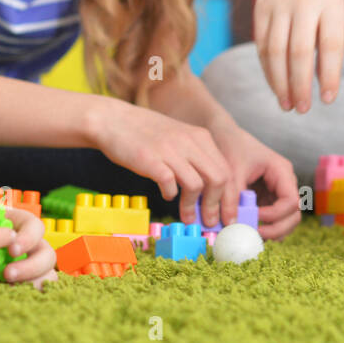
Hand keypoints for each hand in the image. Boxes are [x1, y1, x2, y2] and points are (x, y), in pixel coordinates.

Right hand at [88, 97, 232, 215]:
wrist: (113, 120)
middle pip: (218, 179)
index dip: (230, 197)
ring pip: (197, 185)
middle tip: (210, 221)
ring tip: (187, 216)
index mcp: (200, 136)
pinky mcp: (150, 160)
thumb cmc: (146, 133)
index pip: (227, 170)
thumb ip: (196, 157)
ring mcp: (170, 150)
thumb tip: (212, 190)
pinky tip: (167, 195)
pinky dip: (170, 195)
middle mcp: (189, 141)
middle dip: (217, 205)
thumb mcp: (179, 138)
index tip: (228, 216)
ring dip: (193, 206)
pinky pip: (170, 184)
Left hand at [199, 117, 302, 239]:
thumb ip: (233, 197)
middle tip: (255, 234)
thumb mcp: (231, 171)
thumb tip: (232, 224)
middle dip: (277, 228)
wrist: (223, 135)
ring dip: (273, 231)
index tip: (255, 217)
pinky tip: (249, 230)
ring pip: (286, 219)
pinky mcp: (267, 198)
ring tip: (252, 234)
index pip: (291, 201)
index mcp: (281, 171)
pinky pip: (273, 218)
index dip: (275, 214)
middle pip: (294, 214)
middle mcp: (284, 182)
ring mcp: (277, 191)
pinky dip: (265, 227)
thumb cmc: (230, 147)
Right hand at [253, 0, 343, 112]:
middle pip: (299, 51)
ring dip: (279, 81)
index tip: (328, 100)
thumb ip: (329, 43)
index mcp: (331, 4)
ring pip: (275, 50)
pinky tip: (275, 83)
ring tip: (287, 104)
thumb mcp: (337, 8)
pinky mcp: (261, 4)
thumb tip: (319, 85)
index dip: (329, 75)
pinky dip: (266, 66)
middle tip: (302, 109)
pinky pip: (261, 41)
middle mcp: (304, 2)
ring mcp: (279, 2)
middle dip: (299, 84)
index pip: (331, 45)